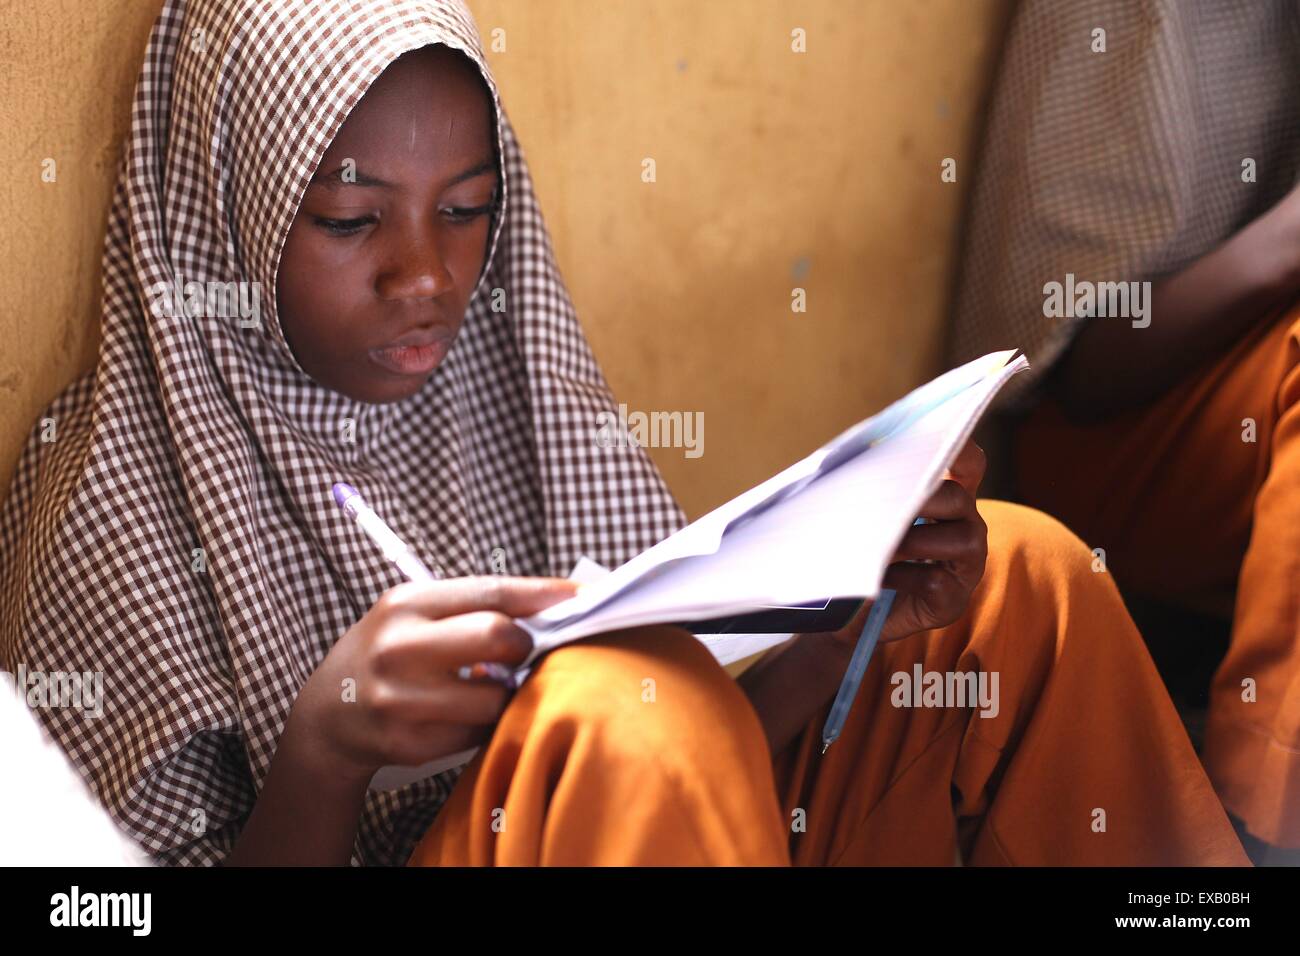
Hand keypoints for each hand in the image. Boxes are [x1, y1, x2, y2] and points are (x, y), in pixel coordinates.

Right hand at [287, 576, 577, 784]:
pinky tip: (463, 713)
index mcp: (407, 604)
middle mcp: (399, 647)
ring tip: (489, 685)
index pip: (493, 592)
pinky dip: (485, 722)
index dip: (545, 595)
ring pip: (497, 694)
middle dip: (524, 645)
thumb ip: (472, 608)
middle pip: (499, 637)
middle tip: (521, 651)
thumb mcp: (415, 614)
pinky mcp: (410, 742)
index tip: (583, 596)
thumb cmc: (390, 652)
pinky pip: (479, 731)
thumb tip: (551, 609)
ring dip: (508, 692)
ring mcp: (402, 698)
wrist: (329, 712)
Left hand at [830, 439, 988, 646]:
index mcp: (946, 500)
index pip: (969, 465)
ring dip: (914, 539)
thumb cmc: (860, 554)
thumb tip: (862, 459)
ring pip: (961, 539)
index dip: (961, 449)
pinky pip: (936, 580)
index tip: (940, 441)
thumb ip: (873, 487)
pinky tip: (879, 577)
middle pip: (959, 498)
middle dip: (923, 496)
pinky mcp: (952, 600)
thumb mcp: (867, 516)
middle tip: (888, 501)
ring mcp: (965, 565)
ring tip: (881, 545)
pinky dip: (903, 576)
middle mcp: (965, 526)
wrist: (849, 613)